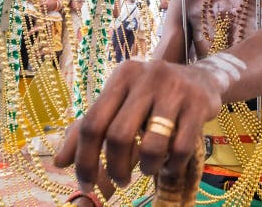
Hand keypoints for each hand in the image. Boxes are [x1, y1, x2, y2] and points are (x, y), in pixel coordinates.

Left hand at [54, 59, 221, 191]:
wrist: (202, 79)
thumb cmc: (153, 96)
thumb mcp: (120, 103)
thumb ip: (89, 128)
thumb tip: (59, 162)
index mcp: (122, 76)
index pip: (92, 123)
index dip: (85, 160)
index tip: (87, 184)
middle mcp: (146, 77)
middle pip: (118, 136)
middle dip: (116, 168)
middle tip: (120, 181)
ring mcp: (175, 88)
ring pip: (151, 144)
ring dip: (147, 168)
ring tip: (149, 170)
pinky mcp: (199, 103)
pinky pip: (181, 147)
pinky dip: (172, 165)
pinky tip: (170, 166)